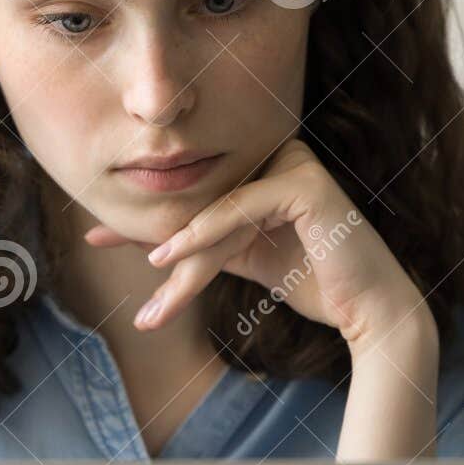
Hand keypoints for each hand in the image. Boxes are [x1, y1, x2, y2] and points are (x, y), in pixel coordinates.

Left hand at [84, 138, 438, 357]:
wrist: (368, 310)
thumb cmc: (311, 282)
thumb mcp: (241, 258)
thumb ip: (202, 246)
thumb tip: (146, 249)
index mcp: (263, 165)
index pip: (195, 189)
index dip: (145, 213)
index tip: (96, 231)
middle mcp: (278, 154)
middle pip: (201, 196)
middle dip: (149, 225)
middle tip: (96, 239)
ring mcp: (294, 162)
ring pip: (217, 206)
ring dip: (178, 247)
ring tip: (144, 275)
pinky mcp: (306, 183)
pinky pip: (241, 207)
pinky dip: (205, 232)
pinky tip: (171, 257)